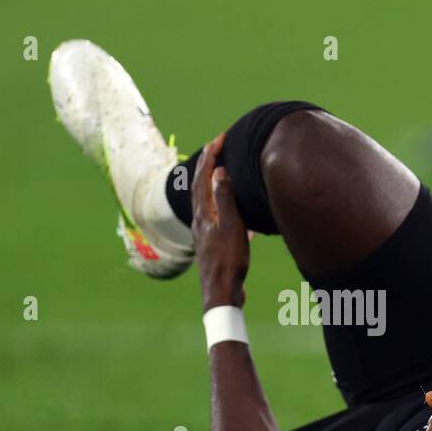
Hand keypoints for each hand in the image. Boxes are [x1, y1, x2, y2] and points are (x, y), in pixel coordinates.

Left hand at [191, 133, 248, 310]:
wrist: (221, 293)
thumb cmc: (228, 261)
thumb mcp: (231, 227)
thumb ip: (225, 198)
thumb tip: (219, 171)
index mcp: (203, 213)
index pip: (204, 177)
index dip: (211, 155)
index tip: (220, 138)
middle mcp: (200, 220)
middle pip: (199, 186)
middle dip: (207, 164)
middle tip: (217, 147)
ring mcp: (204, 233)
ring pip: (205, 200)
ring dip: (212, 182)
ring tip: (221, 172)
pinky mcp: (211, 244)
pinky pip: (214, 215)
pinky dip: (220, 204)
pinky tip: (232, 212)